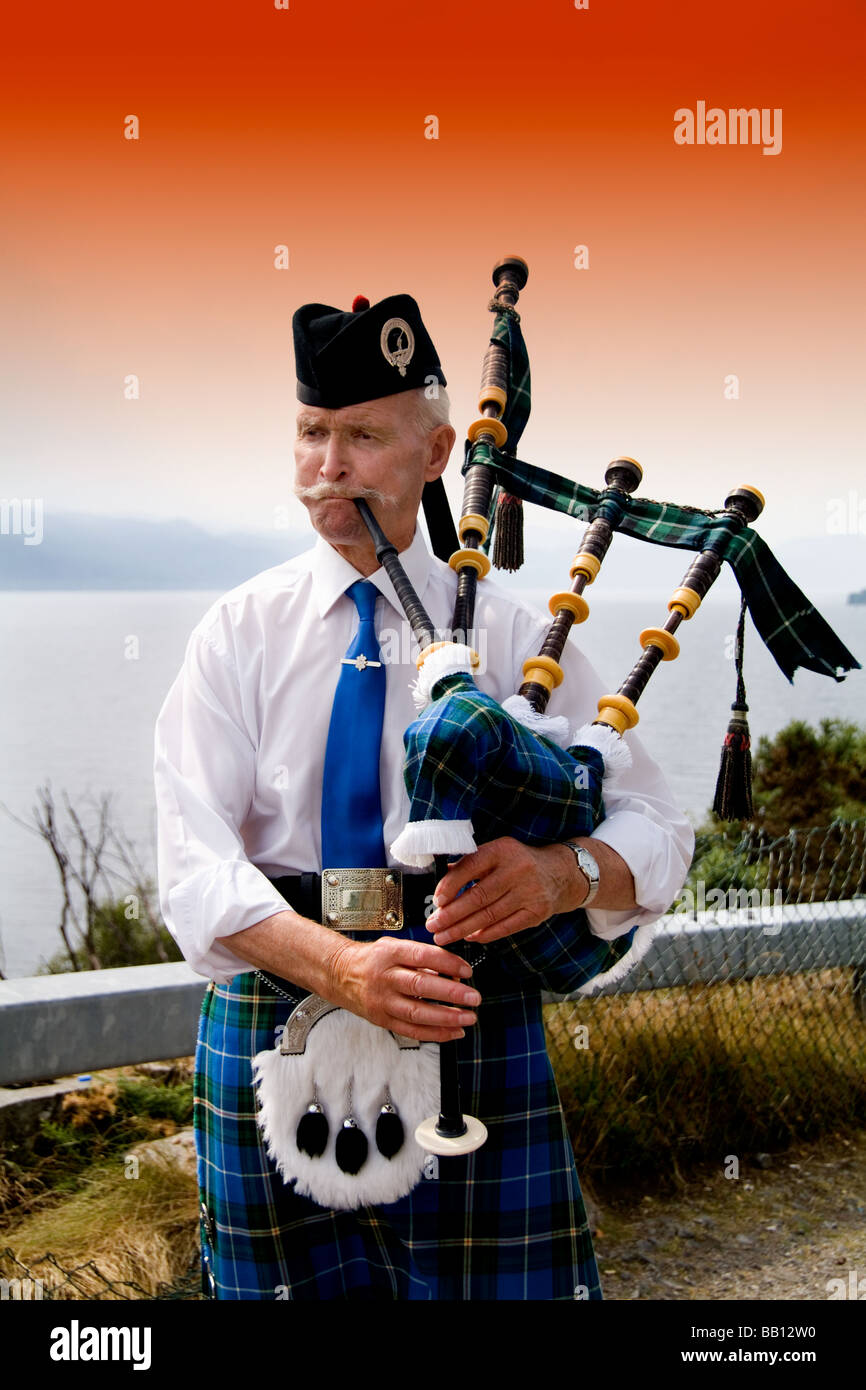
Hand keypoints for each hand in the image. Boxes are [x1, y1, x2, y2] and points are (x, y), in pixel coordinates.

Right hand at [327, 935, 481, 1042]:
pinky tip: (453, 1031)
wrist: (340, 974)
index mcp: (390, 953)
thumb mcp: (395, 946)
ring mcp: (382, 1001)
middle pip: (420, 986)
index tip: (467, 971)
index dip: (448, 963)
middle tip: (473, 997)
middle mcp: (385, 977)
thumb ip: (423, 958)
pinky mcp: (382, 1020)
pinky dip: (435, 1033)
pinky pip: (411, 1030)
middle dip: (451, 993)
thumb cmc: (373, 959)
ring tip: (467, 1018)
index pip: (423, 956)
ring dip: (446, 1018)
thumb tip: (453, 973)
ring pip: (416, 1012)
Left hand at [425, 837, 586, 946]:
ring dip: (463, 929)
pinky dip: (485, 934)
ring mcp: (529, 892)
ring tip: (444, 936)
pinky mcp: (537, 912)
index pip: (471, 866)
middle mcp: (517, 869)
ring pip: (490, 915)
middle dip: (452, 914)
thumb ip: (470, 864)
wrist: (560, 873)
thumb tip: (440, 878)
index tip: (437, 900)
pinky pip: (506, 927)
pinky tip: (470, 937)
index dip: (451, 885)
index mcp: (502, 850)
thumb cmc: (519, 862)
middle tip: (433, 925)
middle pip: (479, 896)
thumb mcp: (497, 853)